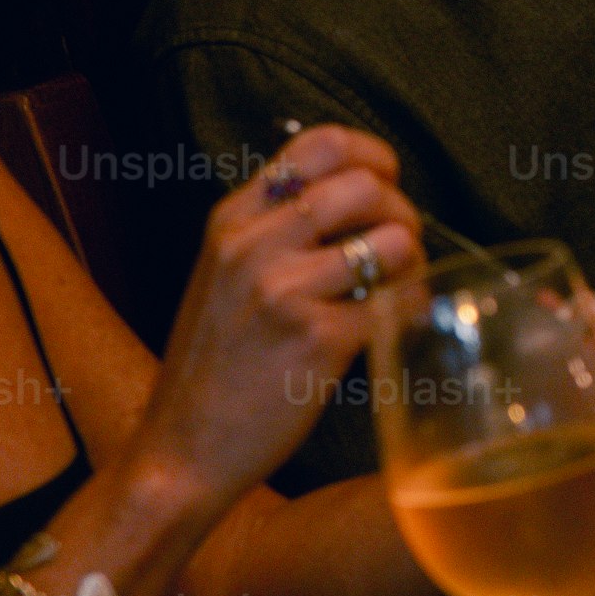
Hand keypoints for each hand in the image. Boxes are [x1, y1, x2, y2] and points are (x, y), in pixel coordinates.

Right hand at [131, 126, 422, 504]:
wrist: (181, 451)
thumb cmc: (214, 368)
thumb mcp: (223, 277)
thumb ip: (275, 233)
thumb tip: (363, 199)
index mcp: (231, 220)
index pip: (319, 144)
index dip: (372, 155)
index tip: (387, 181)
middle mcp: (253, 244)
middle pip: (366, 185)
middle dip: (402, 213)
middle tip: (400, 250)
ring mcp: (283, 290)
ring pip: (392, 240)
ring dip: (413, 263)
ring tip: (402, 287)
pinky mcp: (317, 338)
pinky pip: (395, 302)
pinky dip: (411, 310)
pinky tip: (400, 325)